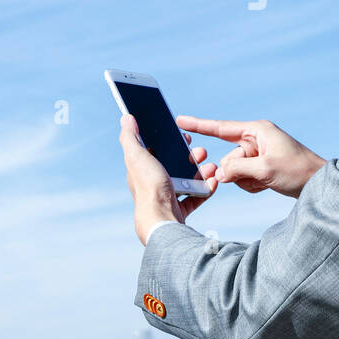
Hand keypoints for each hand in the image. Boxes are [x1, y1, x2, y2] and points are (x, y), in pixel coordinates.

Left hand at [117, 114, 217, 244]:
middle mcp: (153, 183)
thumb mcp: (136, 156)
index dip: (169, 141)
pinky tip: (213, 181)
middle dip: (191, 156)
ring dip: (201, 171)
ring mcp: (166, 197)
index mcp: (142, 170)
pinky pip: (196, 196)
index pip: (156, 151)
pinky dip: (206, 188)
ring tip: (211, 166)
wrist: (161, 220)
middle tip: (201, 151)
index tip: (184, 135)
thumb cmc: (148, 187)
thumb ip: (130, 136)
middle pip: (175, 164)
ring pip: (188, 180)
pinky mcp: (179, 210)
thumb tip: (126, 118)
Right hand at [175, 116, 325, 198]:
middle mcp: (255, 140)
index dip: (199, 126)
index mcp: (257, 131)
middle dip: (237, 172)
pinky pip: (243, 178)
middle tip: (257, 177)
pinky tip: (268, 185)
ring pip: (234, 171)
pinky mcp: (261, 167)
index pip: (221, 128)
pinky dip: (252, 185)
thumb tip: (218, 174)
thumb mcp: (266, 170)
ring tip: (268, 181)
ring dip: (247, 181)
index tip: (179, 121)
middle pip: (228, 158)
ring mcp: (258, 154)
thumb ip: (238, 170)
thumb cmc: (298, 172)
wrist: (319, 185)